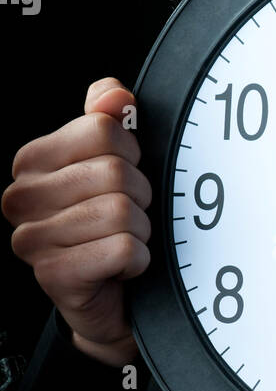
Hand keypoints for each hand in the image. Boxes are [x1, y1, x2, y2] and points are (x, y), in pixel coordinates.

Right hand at [2, 78, 151, 366]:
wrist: (112, 296)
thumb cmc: (111, 226)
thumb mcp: (112, 164)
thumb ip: (107, 120)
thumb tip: (111, 93)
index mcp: (32, 162)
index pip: (102, 129)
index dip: (131, 154)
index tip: (125, 178)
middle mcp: (21, 198)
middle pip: (114, 170)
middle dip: (138, 196)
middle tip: (127, 217)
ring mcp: (32, 239)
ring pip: (120, 211)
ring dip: (139, 230)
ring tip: (123, 241)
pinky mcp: (54, 276)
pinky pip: (122, 249)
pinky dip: (137, 259)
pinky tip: (122, 266)